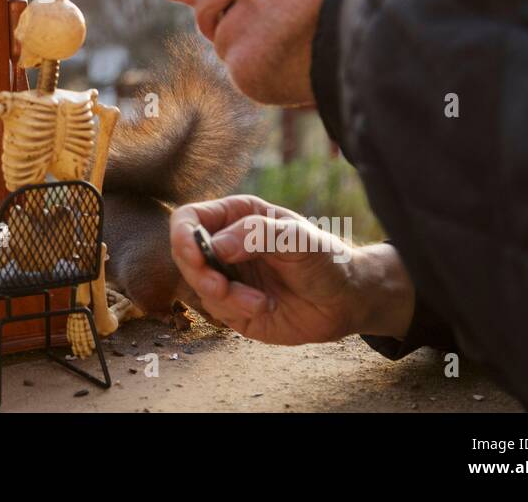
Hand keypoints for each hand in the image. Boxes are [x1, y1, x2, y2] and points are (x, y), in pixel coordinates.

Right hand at [169, 195, 414, 345]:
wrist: (344, 299)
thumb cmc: (324, 257)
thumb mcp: (296, 237)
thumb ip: (256, 234)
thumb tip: (215, 246)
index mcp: (235, 216)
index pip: (189, 218)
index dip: (183, 236)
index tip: (195, 256)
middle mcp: (225, 244)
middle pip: (184, 254)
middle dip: (199, 274)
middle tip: (220, 287)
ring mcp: (227, 275)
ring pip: (198, 285)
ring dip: (224, 297)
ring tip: (260, 302)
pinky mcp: (232, 306)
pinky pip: (216, 309)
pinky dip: (237, 311)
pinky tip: (264, 307)